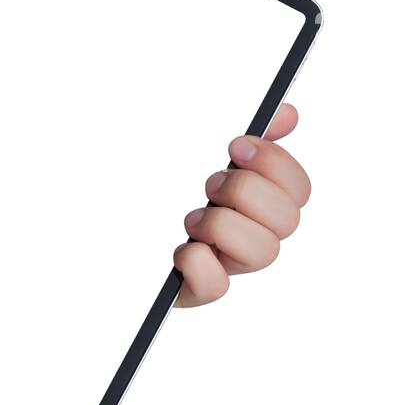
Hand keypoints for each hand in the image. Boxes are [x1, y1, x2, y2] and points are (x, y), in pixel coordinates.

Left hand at [174, 103, 310, 306]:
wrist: (106, 229)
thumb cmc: (158, 190)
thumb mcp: (193, 153)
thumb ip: (242, 139)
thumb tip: (285, 114)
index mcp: (256, 202)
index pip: (298, 188)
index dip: (275, 164)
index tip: (235, 147)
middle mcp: (250, 235)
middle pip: (288, 219)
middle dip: (246, 192)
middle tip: (209, 184)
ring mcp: (226, 264)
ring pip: (263, 253)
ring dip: (224, 226)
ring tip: (192, 218)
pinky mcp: (197, 291)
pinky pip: (217, 287)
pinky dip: (199, 264)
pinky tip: (179, 250)